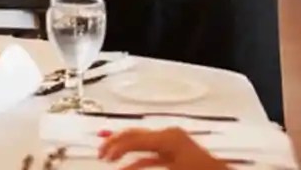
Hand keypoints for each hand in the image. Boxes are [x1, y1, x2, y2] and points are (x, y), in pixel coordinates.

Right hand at [98, 128, 228, 169]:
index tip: (101, 157)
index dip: (114, 147)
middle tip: (100, 153)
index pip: (134, 138)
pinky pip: (152, 153)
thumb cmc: (200, 169)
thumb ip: (141, 165)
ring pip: (142, 143)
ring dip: (125, 151)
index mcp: (168, 137)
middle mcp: (170, 135)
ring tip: (109, 159)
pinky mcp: (177, 152)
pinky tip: (127, 169)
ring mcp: (174, 142)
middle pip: (136, 135)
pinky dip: (138, 160)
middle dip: (116, 143)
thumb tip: (123, 169)